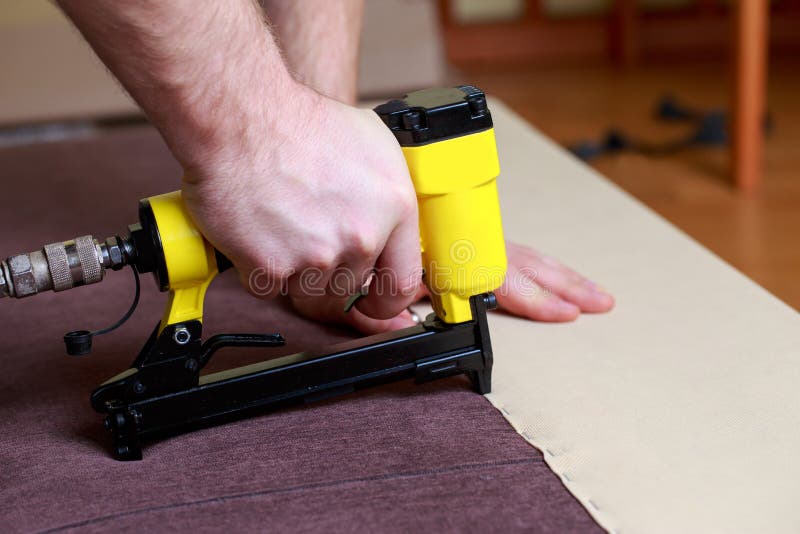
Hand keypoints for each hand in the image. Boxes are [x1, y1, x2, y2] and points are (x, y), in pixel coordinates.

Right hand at [182, 82, 421, 319]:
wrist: (242, 120)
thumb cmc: (301, 123)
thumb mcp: (372, 146)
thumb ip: (387, 199)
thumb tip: (393, 236)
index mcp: (395, 208)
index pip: (402, 283)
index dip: (386, 303)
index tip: (372, 305)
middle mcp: (362, 237)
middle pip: (347, 290)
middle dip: (326, 274)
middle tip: (305, 240)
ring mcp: (317, 255)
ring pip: (307, 293)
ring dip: (292, 271)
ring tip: (281, 225)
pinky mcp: (272, 267)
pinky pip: (269, 287)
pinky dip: (259, 267)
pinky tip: (258, 231)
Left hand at [291, 241, 613, 333]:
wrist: (359, 162)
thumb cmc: (363, 212)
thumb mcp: (370, 260)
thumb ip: (383, 296)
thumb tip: (403, 322)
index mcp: (447, 246)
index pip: (499, 277)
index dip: (534, 298)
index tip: (565, 312)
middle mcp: (467, 236)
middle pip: (523, 262)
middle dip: (563, 285)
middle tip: (600, 301)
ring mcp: (469, 229)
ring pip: (520, 252)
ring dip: (556, 274)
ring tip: (590, 290)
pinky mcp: (464, 225)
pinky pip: (506, 244)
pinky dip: (532, 262)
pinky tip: (547, 272)